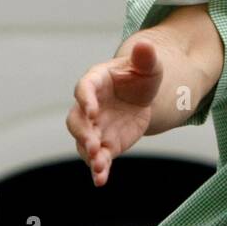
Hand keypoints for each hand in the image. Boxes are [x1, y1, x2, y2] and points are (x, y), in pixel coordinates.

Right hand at [66, 41, 164, 186]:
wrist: (144, 97)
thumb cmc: (141, 76)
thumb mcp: (149, 66)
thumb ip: (146, 57)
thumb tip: (145, 44)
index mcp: (95, 82)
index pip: (84, 89)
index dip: (85, 99)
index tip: (92, 109)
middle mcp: (89, 107)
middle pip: (77, 120)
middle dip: (83, 133)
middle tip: (93, 143)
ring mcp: (95, 127)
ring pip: (84, 143)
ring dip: (89, 155)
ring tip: (99, 166)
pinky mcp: (105, 144)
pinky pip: (98, 158)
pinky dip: (98, 170)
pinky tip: (101, 180)